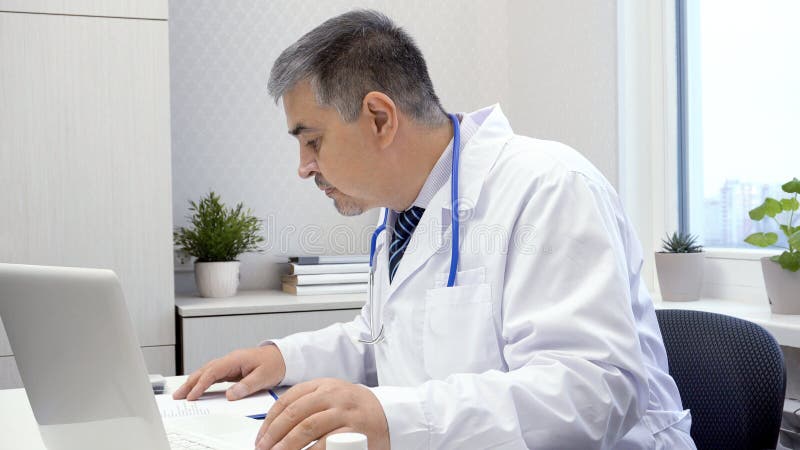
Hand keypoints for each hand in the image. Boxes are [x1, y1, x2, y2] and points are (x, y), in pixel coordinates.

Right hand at [172, 345, 285, 400]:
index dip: (201, 384)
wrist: (282, 357)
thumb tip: (230, 395)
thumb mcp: (263, 377)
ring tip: (182, 394)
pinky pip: (213, 375)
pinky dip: (203, 382)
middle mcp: (230, 360)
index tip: (192, 396)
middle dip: (190, 383)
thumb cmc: (274, 364)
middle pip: (205, 370)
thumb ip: (246, 386)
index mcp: (235, 359)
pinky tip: (196, 389)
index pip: (213, 372)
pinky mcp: (231, 369)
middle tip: (178, 396)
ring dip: (194, 382)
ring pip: (207, 372)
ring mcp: (230, 364)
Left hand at [255, 378, 389, 449]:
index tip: (261, 436)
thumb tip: (275, 426)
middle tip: (264, 448)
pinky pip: (325, 443)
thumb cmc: (356, 409)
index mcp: (323, 385)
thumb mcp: (332, 397)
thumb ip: (307, 403)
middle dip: (274, 434)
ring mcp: (344, 413)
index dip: (270, 420)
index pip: (288, 399)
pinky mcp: (353, 431)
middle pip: (294, 414)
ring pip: (307, 428)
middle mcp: (333, 396)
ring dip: (287, 445)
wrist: (389, 414)